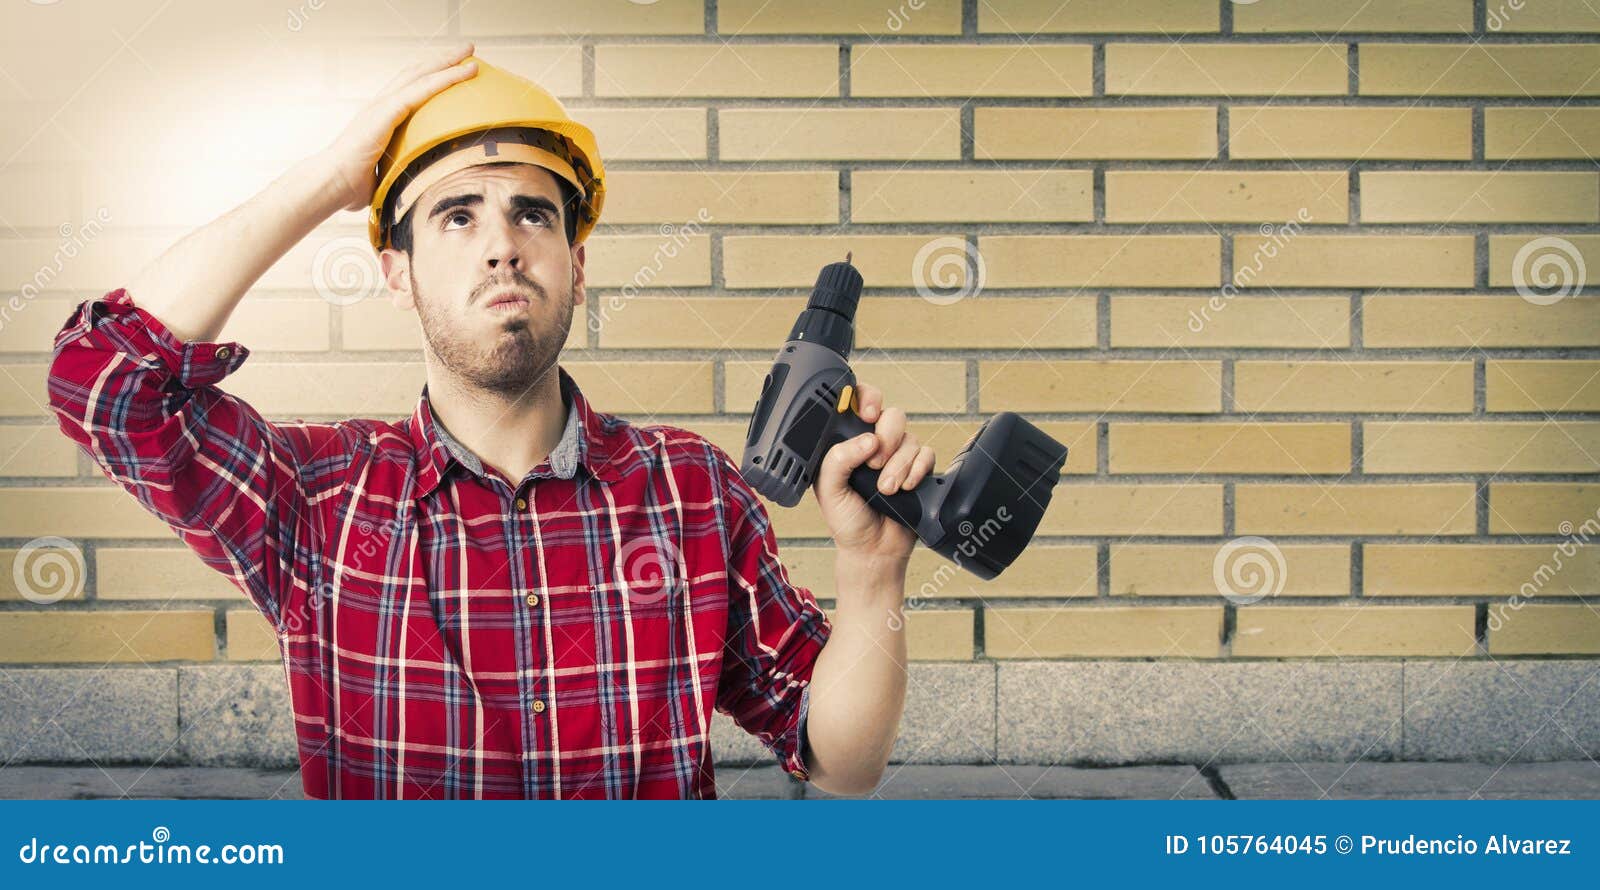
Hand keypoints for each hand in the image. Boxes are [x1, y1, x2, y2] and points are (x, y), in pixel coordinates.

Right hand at [317, 42, 479, 212]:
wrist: (330, 185)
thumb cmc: (351, 188)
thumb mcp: (383, 177)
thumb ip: (398, 176)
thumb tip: (413, 193)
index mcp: (380, 118)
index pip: (409, 89)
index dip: (430, 76)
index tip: (451, 69)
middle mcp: (381, 105)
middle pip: (416, 73)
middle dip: (443, 60)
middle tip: (468, 50)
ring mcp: (382, 105)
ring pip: (421, 74)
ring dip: (448, 62)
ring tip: (471, 51)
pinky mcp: (386, 111)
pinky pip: (421, 89)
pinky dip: (445, 78)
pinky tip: (464, 72)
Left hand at [813, 382, 936, 560]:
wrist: (873, 550)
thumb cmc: (846, 520)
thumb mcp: (829, 489)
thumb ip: (838, 459)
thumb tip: (867, 439)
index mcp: (848, 441)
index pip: (859, 401)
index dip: (868, 397)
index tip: (868, 414)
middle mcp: (874, 444)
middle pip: (892, 415)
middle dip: (888, 436)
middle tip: (875, 463)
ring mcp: (898, 456)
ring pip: (910, 437)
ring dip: (899, 464)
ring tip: (886, 489)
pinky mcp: (918, 469)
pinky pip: (927, 454)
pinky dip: (917, 470)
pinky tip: (905, 488)